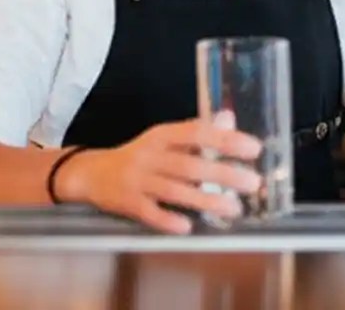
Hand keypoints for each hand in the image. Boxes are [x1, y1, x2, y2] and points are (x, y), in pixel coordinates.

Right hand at [55, 111, 262, 233]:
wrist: (91, 174)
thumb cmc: (138, 157)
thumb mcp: (163, 139)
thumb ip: (196, 131)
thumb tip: (229, 118)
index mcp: (161, 136)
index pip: (196, 132)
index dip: (224, 139)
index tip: (253, 149)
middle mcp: (149, 155)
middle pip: (189, 163)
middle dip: (223, 173)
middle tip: (252, 183)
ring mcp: (137, 180)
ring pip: (173, 189)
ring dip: (205, 199)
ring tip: (233, 208)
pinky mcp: (127, 203)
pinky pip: (149, 212)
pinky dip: (168, 219)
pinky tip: (188, 226)